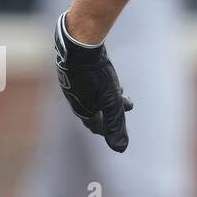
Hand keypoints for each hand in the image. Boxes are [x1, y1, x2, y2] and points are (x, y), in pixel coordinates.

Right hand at [54, 12, 132, 151]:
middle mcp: (75, 99)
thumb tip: (121, 150)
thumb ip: (116, 124)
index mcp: (83, 110)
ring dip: (106, 98)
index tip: (116, 131)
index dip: (107, 130)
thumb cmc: (96, 75)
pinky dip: (100, 85)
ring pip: (91, 96)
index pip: (95, 127)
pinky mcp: (73, 71)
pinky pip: (88, 83)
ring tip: (120, 93)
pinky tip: (105, 76)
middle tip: (123, 109)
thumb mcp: (111, 101)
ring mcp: (72, 84)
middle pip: (93, 112)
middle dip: (109, 113)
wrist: (80, 46)